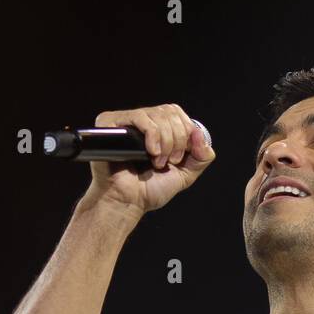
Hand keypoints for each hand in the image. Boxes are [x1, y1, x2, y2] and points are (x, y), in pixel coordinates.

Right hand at [83, 103, 215, 213]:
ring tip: (157, 162)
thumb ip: (201, 156)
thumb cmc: (149, 191)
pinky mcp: (111, 122)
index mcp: (159, 130)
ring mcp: (127, 121)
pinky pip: (140, 116)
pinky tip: (150, 152)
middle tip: (170, 161)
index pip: (178, 114)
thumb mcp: (185, 175)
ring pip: (158, 115)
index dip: (186, 132)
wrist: (127, 202)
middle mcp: (143, 122)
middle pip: (171, 112)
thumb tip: (199, 133)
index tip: (181, 157)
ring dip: (166, 142)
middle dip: (178, 140)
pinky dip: (153, 135)